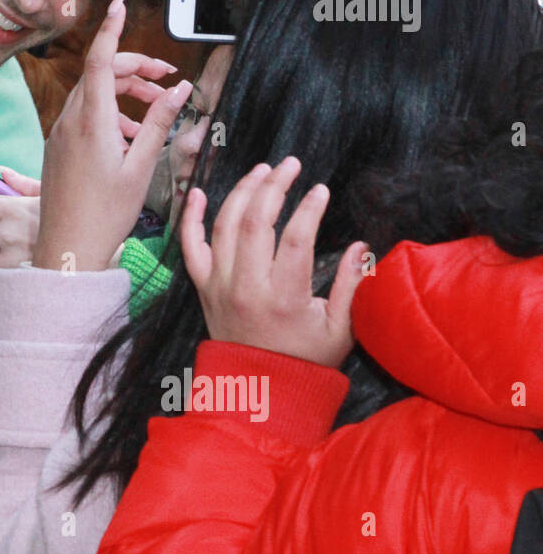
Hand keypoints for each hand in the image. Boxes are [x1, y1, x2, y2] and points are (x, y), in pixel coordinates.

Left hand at [33, 0, 188, 270]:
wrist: (66, 251)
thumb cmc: (106, 216)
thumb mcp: (141, 168)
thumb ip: (159, 124)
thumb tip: (179, 90)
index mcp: (91, 122)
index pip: (101, 60)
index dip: (113, 28)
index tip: (122, 2)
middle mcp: (70, 122)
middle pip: (101, 74)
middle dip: (135, 67)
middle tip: (167, 78)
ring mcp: (59, 134)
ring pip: (92, 95)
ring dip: (124, 93)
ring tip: (155, 114)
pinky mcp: (57, 148)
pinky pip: (82, 116)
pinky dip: (109, 114)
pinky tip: (130, 138)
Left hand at [180, 156, 365, 366]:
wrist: (259, 388)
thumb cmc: (305, 360)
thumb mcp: (341, 331)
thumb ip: (353, 287)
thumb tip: (363, 247)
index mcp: (283, 297)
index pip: (294, 238)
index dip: (309, 208)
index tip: (321, 189)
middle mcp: (246, 287)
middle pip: (254, 222)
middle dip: (274, 186)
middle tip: (290, 165)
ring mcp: (219, 285)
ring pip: (224, 225)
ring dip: (243, 192)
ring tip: (263, 170)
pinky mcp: (203, 288)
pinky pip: (190, 246)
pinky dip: (192, 217)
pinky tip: (200, 192)